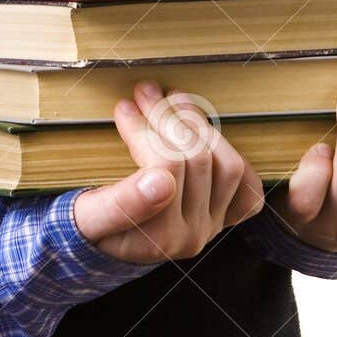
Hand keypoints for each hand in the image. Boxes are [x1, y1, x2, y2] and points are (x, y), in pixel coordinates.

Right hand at [72, 81, 263, 264]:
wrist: (107, 245)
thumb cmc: (93, 225)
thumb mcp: (90, 217)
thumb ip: (121, 203)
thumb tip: (160, 181)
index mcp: (158, 237)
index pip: (165, 167)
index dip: (144, 129)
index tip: (124, 107)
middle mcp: (193, 236)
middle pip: (196, 160)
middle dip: (168, 117)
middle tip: (144, 91)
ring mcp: (214, 225)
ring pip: (227, 165)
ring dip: (200, 125)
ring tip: (172, 99)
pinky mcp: (227, 215)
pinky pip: (247, 184)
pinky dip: (231, 153)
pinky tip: (202, 132)